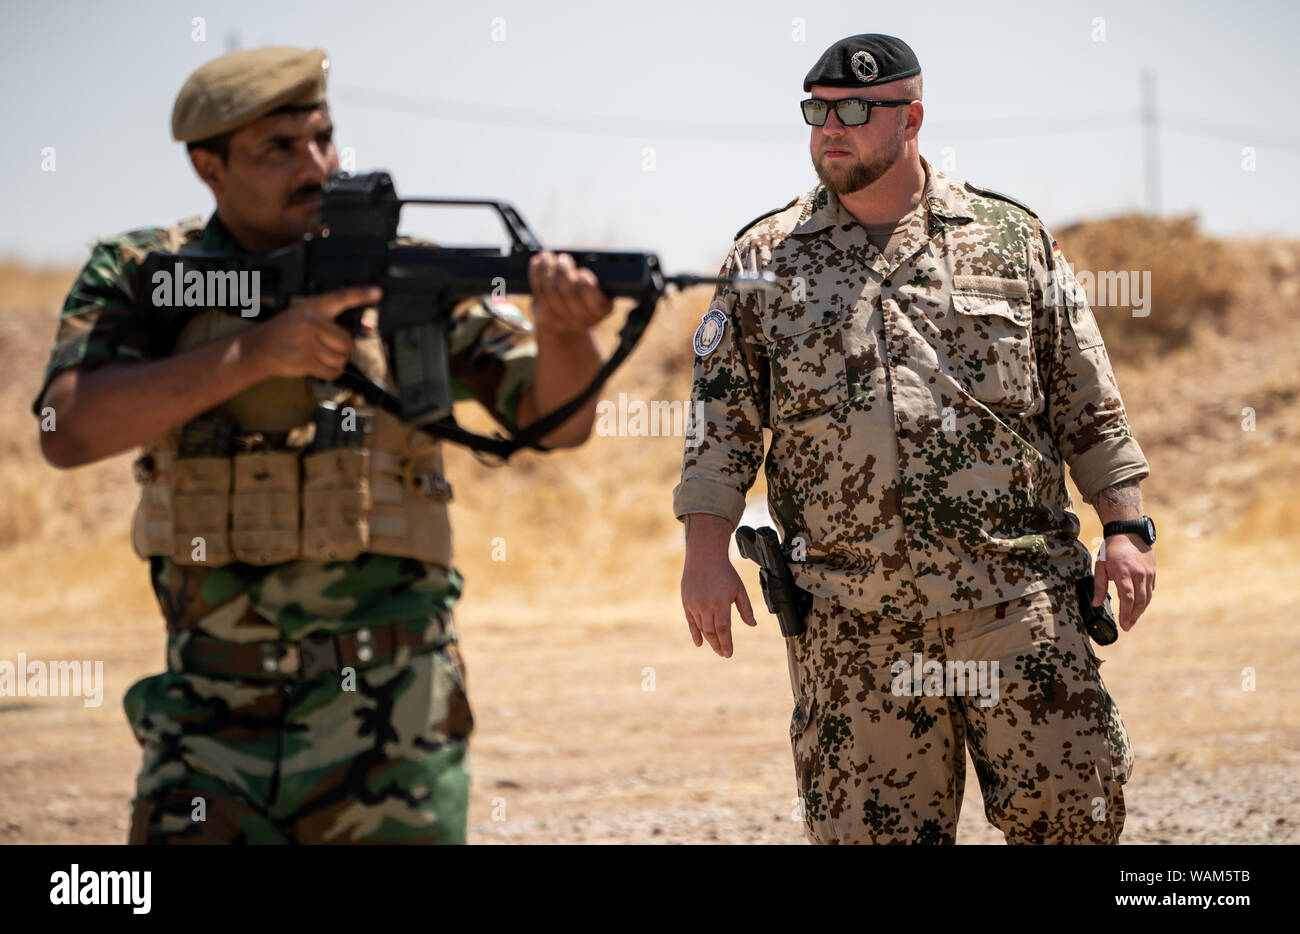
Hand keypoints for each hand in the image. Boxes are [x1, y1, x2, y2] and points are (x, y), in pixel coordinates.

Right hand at [247, 286, 380, 379]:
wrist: (258, 348)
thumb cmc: (283, 332)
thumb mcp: (302, 315)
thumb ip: (327, 320)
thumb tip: (359, 332)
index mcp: (313, 306)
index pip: (341, 297)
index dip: (360, 294)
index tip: (377, 292)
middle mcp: (312, 322)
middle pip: (347, 340)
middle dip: (343, 347)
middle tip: (330, 347)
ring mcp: (309, 342)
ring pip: (342, 357)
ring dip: (336, 361)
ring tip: (320, 355)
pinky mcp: (306, 360)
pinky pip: (333, 370)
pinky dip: (331, 372)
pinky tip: (320, 366)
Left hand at [527, 250, 613, 335]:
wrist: (569, 323)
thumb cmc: (586, 295)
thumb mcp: (597, 285)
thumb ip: (594, 272)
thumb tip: (581, 256)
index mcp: (603, 308)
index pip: (596, 301)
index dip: (588, 287)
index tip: (583, 273)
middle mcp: (585, 319)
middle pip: (571, 296)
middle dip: (564, 274)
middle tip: (562, 259)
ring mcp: (564, 321)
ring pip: (552, 293)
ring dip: (547, 271)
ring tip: (547, 257)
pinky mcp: (546, 318)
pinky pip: (539, 294)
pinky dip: (536, 274)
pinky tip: (537, 262)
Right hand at [681, 551, 756, 657]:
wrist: (704, 557)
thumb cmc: (724, 572)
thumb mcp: (739, 589)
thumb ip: (745, 608)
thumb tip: (752, 625)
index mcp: (721, 603)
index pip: (724, 630)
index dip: (726, 643)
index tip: (729, 653)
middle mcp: (706, 606)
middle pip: (712, 632)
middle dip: (718, 645)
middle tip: (723, 654)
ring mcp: (694, 604)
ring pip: (701, 628)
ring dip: (709, 640)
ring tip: (716, 647)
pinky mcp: (686, 602)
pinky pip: (690, 622)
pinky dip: (695, 633)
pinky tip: (699, 643)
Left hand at [1094, 533, 1154, 630]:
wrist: (1128, 533)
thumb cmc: (1111, 550)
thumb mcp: (1100, 566)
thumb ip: (1099, 586)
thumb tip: (1096, 604)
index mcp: (1124, 573)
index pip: (1127, 597)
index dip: (1126, 613)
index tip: (1123, 624)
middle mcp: (1139, 574)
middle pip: (1139, 601)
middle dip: (1134, 616)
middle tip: (1128, 626)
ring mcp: (1148, 573)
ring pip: (1147, 597)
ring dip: (1140, 610)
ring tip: (1132, 620)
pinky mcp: (1152, 572)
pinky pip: (1150, 590)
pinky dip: (1145, 600)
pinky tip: (1139, 607)